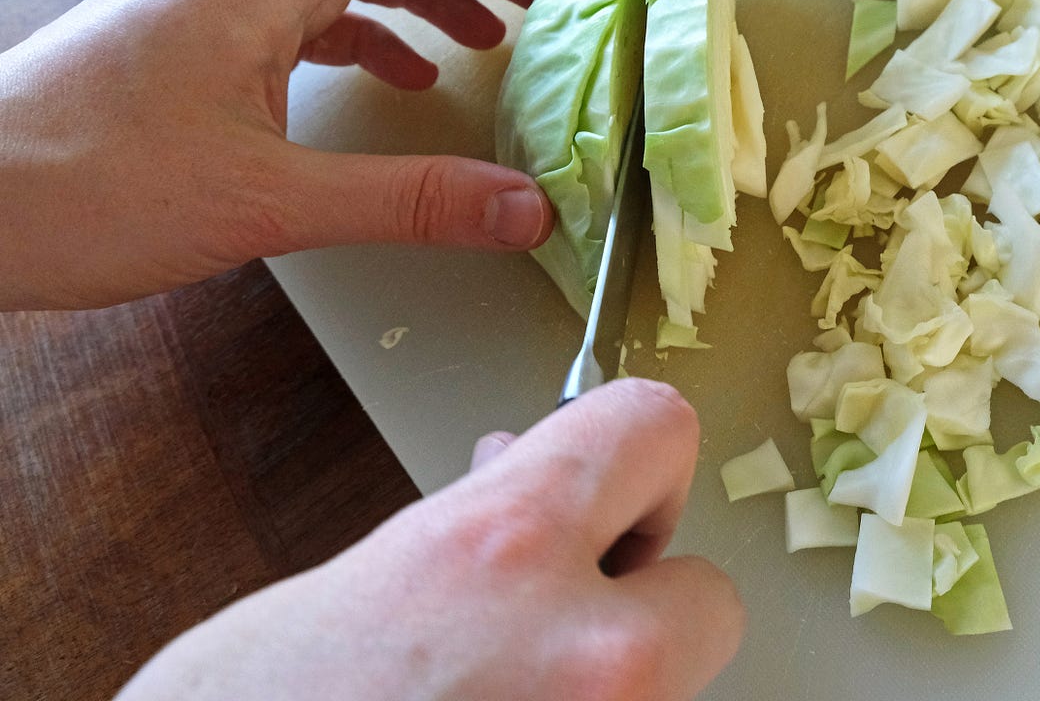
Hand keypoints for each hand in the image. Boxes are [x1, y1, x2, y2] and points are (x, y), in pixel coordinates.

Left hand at [0, 0, 578, 309]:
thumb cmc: (78, 185)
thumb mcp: (265, 200)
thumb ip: (407, 201)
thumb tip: (525, 208)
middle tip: (558, 9)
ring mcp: (216, 5)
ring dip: (432, 0)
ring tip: (497, 44)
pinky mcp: (197, 44)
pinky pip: (308, 17)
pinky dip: (372, 37)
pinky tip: (399, 81)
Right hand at [113, 378, 745, 700]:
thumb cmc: (262, 700)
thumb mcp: (379, 567)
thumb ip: (481, 516)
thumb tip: (530, 476)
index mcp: (510, 545)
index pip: (660, 429)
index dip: (636, 459)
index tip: (614, 492)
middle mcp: (588, 654)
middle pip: (714, 595)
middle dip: (646, 598)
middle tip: (563, 611)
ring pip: (674, 685)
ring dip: (616, 674)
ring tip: (504, 684)